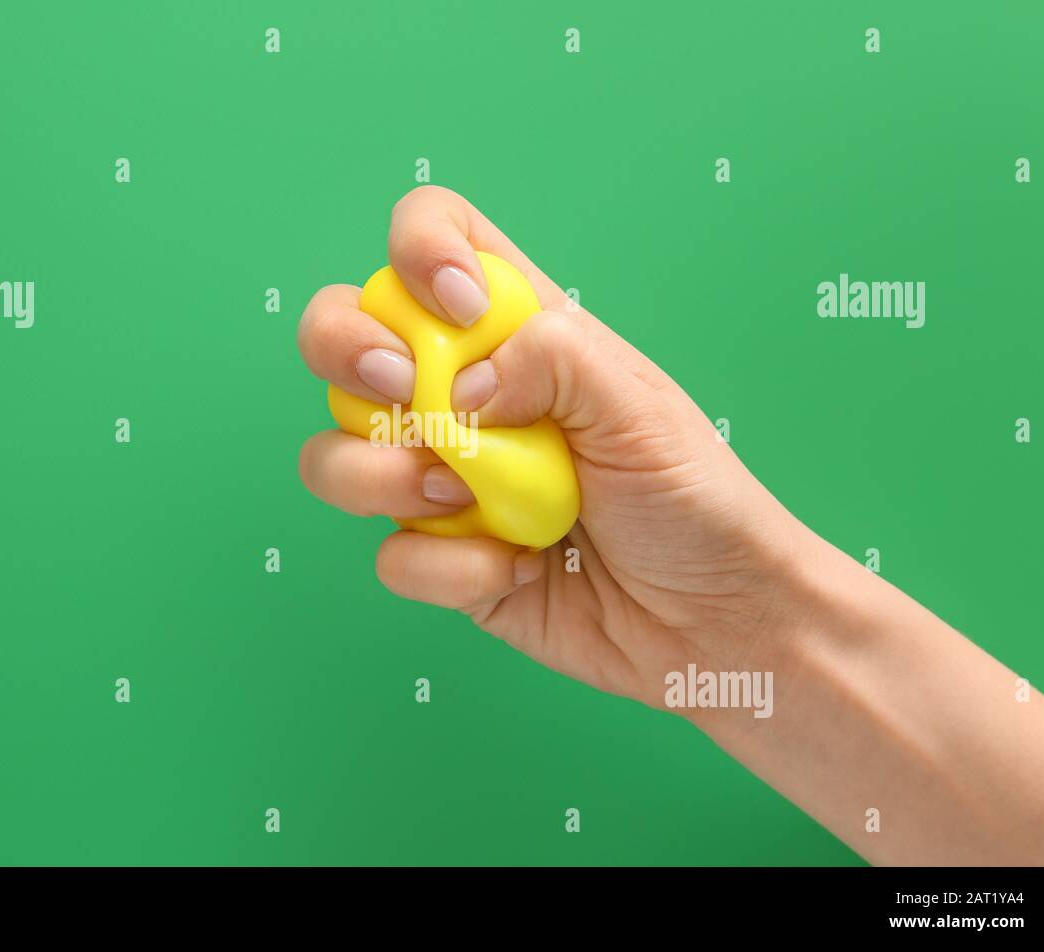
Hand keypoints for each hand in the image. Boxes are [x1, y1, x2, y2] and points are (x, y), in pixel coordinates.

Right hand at [297, 185, 807, 706]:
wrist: (710, 622)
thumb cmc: (692, 499)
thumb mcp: (641, 407)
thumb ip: (552, 358)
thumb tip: (458, 386)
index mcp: (515, 330)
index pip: (434, 237)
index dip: (420, 249)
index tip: (460, 307)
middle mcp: (460, 394)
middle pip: (341, 333)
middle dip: (347, 350)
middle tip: (408, 391)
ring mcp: (440, 477)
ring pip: (333, 453)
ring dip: (384, 475)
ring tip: (468, 499)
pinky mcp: (440, 559)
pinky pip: (391, 555)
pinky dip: (451, 569)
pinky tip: (518, 568)